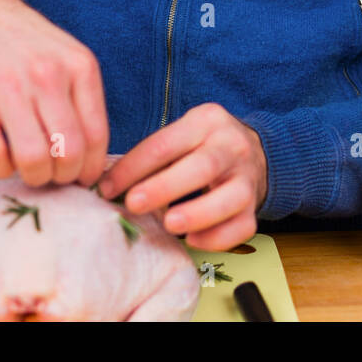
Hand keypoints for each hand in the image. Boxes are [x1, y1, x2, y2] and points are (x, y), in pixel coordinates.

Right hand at [0, 0, 108, 188]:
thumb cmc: (26, 45)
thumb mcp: (68, 58)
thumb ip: (82, 100)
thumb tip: (92, 157)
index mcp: (79, 67)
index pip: (97, 135)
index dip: (92, 168)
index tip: (84, 177)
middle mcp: (47, 76)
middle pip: (69, 152)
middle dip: (65, 177)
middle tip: (55, 176)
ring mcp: (9, 89)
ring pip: (34, 159)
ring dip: (35, 177)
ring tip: (31, 170)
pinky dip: (1, 169)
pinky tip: (4, 159)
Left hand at [96, 102, 266, 250]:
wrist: (255, 153)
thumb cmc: (203, 147)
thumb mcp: (182, 136)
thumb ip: (152, 156)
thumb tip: (107, 187)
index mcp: (206, 122)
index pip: (165, 144)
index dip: (132, 167)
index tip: (106, 189)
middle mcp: (232, 146)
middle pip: (203, 166)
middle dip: (165, 186)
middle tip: (134, 203)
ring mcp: (247, 177)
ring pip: (231, 197)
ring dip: (198, 213)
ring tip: (169, 225)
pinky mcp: (255, 207)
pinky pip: (242, 227)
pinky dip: (217, 238)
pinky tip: (193, 240)